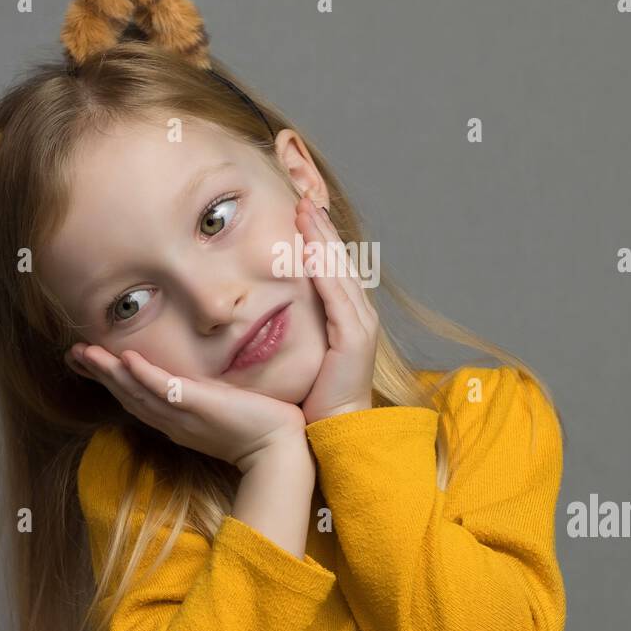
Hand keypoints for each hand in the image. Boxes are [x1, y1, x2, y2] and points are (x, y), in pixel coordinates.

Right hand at [66, 344, 305, 472]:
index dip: (108, 379)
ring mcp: (183, 415)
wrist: (277, 449)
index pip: (134, 396)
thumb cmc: (254, 428)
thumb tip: (187, 386)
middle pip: (126, 394)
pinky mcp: (200, 407)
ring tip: (85, 352)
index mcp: (174, 420)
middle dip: (98, 373)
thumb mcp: (218, 409)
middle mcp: (172, 420)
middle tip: (72, 353)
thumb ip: (198, 398)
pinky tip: (127, 360)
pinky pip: (167, 390)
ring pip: (137, 391)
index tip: (86, 361)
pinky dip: (146, 375)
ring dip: (109, 372)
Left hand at [295, 197, 378, 424]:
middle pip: (339, 261)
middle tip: (303, 199)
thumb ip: (297, 325)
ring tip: (306, 213)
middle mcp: (360, 315)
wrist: (338, 431)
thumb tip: (269, 306)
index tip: (301, 211)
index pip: (333, 267)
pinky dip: (324, 272)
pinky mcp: (354, 339)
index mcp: (349, 316)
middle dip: (321, 229)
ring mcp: (360, 325)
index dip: (319, 238)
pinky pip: (337, 297)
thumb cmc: (317, 396)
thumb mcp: (307, 351)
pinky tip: (310, 252)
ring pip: (339, 272)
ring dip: (322, 241)